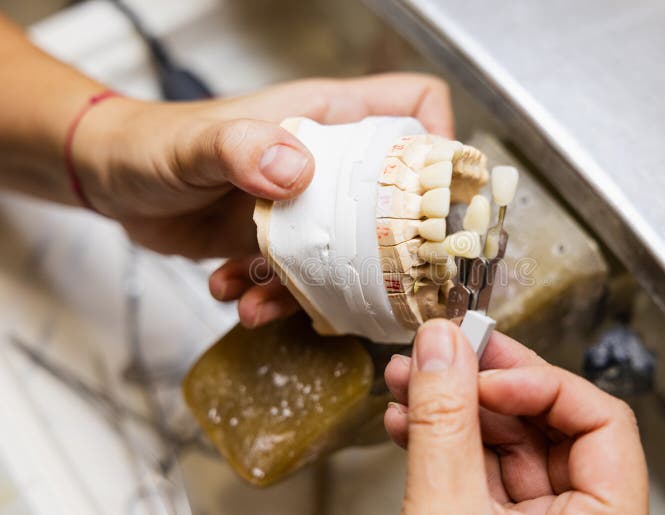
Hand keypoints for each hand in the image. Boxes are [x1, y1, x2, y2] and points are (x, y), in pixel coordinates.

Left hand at [75, 73, 452, 326]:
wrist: (114, 181)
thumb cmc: (153, 142)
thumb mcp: (195, 144)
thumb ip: (242, 147)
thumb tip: (296, 171)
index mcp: (326, 119)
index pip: (415, 107)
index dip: (442, 141)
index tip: (440, 194)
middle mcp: (327, 162)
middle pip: (398, 196)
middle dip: (395, 244)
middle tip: (381, 279)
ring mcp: (306, 205)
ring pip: (351, 250)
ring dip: (318, 287)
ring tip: (266, 295)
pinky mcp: (282, 242)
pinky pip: (303, 279)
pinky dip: (274, 298)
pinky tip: (236, 294)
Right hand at [383, 320, 648, 514]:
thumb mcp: (447, 509)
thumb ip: (444, 425)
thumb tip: (442, 346)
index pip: (603, 420)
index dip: (540, 384)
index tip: (483, 371)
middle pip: (548, 425)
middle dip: (481, 385)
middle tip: (442, 355)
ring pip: (507, 445)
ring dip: (451, 408)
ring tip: (408, 381)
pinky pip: (480, 471)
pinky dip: (444, 444)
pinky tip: (409, 422)